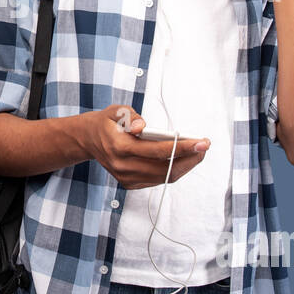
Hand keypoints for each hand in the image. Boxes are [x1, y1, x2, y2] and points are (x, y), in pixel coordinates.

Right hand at [73, 104, 209, 189]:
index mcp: (119, 147)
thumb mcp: (115, 111)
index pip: (158, 151)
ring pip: (164, 177)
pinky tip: (182, 159)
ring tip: (198, 152)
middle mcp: (123, 166)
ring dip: (185, 165)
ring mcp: (126, 178)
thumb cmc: (107, 123)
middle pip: (165, 168)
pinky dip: (173, 170)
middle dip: (190, 158)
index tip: (201, 142)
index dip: (182, 147)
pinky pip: (157, 179)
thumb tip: (142, 126)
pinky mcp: (130, 183)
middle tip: (204, 146)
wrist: (88, 140)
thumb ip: (130, 116)